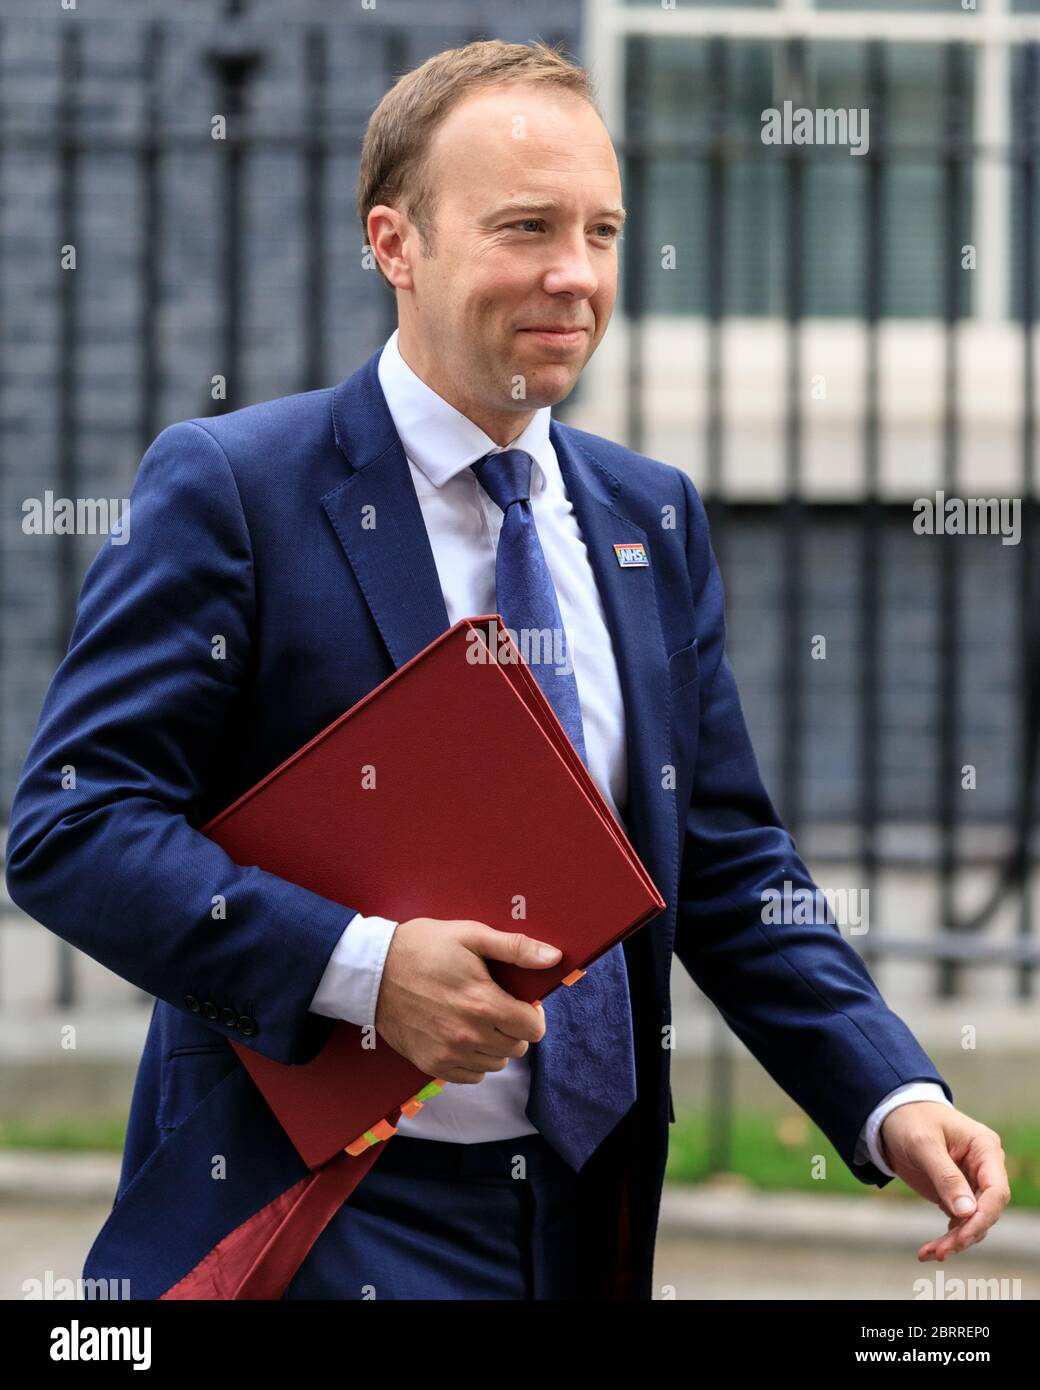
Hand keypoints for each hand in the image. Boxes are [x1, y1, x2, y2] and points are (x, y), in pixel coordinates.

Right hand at [374, 918, 561, 1083]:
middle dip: (514, 1028)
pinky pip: (472, 1076)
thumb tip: (553, 957)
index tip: (519, 1001)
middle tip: (495, 1006)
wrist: (372, 970)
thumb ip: (515, 948)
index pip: (534, 1029)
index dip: (532, 1013)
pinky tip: (461, 1035)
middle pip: (517, 1048)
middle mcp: (469, 1036)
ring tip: (477, 1019)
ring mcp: (449, 1054)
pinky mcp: (431, 1065)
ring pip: (496, 1063)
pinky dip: (474, 1060)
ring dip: (495, 1045)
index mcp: (484, 1004)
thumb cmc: (423, 947)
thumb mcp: (470, 935)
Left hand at [878, 1101, 1010, 1260]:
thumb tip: (968, 1212)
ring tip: (928, 1253)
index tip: (962, 1235)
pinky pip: (960, 1222)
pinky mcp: (957, 1194)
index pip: (997, 1191)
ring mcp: (972, 1183)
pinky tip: (930, 1249)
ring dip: (955, 1241)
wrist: (890, 1115)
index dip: (983, 1216)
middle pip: (987, 1211)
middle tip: (940, 1251)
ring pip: (974, 1222)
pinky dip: (948, 1237)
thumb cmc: (909, 1119)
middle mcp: (984, 1168)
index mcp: (985, 1148)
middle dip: (966, 1234)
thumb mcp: (923, 1144)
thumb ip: (945, 1176)